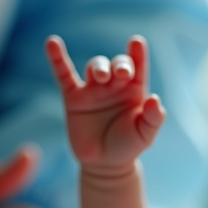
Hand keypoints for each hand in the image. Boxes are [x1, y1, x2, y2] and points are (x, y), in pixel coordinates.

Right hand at [45, 35, 166, 175]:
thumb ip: (153, 118)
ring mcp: (93, 89)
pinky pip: (63, 74)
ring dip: (98, 67)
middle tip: (120, 73)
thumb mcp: (145, 134)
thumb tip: (155, 100)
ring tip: (100, 77)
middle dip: (119, 64)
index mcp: (134, 90)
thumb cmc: (128, 146)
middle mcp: (114, 85)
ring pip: (95, 67)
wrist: (104, 164)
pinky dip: (57, 59)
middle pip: (116, 64)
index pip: (138, 67)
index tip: (137, 42)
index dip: (138, 54)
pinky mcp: (73, 97)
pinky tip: (52, 43)